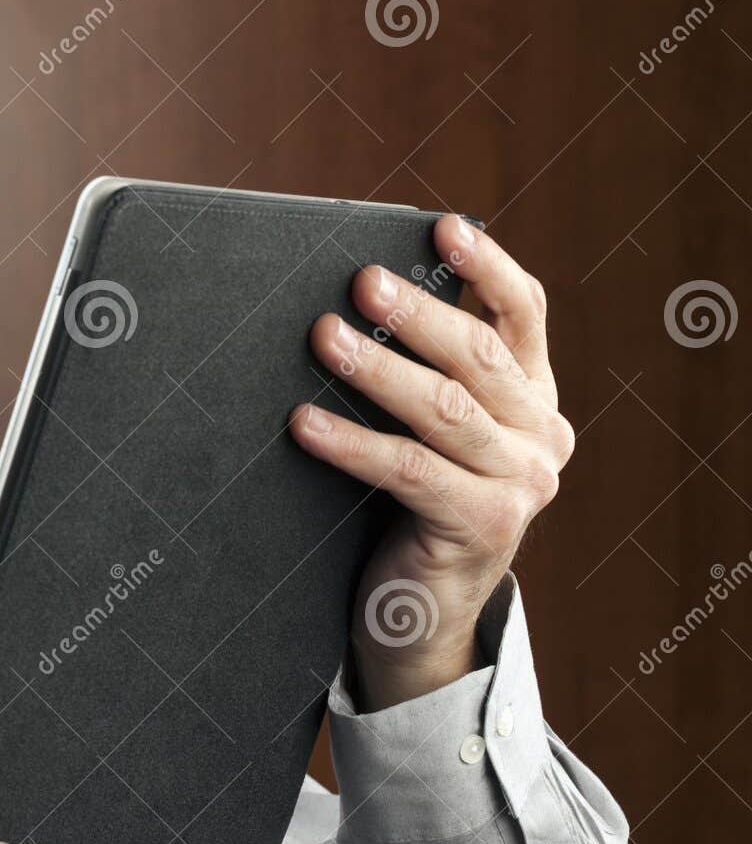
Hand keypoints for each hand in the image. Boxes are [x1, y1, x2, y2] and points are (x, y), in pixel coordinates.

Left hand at [288, 215, 573, 710]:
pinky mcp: (481, 524)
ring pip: (444, 409)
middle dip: (416, 315)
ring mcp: (520, 484)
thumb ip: (429, 377)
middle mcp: (541, 437)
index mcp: (534, 401)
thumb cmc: (411, 507)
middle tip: (360, 283)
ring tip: (323, 338)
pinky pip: (406, 470)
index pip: (523, 315)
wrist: (423, 614)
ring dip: (377, 369)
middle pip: (478, 356)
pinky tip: (303, 424)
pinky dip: (350, 443)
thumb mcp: (434, 435)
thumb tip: (357, 301)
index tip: (441, 229)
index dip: (486, 267)